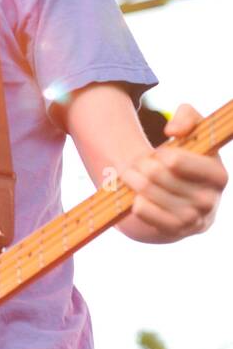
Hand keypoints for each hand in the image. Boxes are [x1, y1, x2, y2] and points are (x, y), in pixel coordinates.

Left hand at [119, 103, 228, 241]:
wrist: (176, 192)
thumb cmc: (184, 157)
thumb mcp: (191, 131)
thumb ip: (187, 117)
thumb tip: (174, 130)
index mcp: (219, 176)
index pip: (196, 167)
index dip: (175, 159)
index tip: (160, 153)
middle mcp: (211, 200)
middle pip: (170, 181)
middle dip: (149, 169)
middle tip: (138, 164)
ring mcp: (195, 219)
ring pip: (161, 201)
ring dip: (140, 186)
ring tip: (129, 175)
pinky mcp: (177, 232)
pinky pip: (157, 221)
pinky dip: (143, 209)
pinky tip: (135, 199)